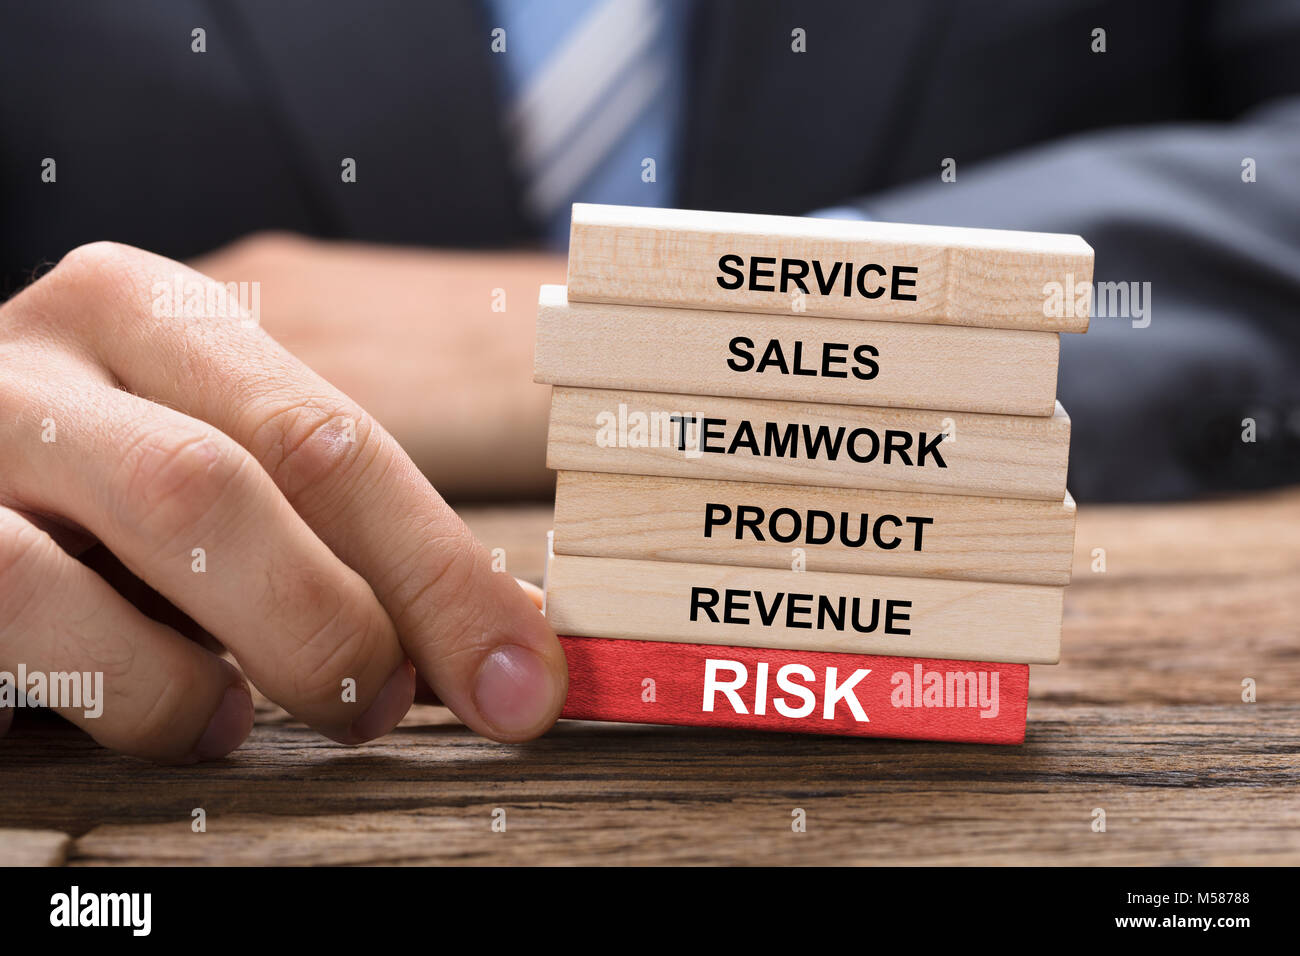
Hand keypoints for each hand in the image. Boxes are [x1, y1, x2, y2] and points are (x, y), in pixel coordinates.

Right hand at [0, 242, 566, 761]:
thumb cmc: (103, 487)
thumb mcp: (221, 465)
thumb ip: (338, 527)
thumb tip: (506, 637)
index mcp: (148, 312)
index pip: (331, 438)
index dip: (442, 574)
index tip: (523, 680)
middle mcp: (43, 357)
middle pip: (233, 480)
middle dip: (342, 620)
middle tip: (379, 700)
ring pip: (113, 552)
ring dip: (226, 666)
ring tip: (246, 711)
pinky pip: (28, 626)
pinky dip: (130, 692)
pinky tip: (166, 710)